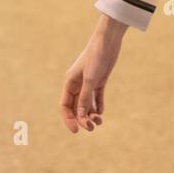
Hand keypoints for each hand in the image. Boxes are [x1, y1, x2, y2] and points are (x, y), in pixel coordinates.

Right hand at [59, 16, 126, 132]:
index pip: (65, 106)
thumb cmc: (96, 57)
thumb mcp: (90, 79)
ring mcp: (88, 83)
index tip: (76, 131)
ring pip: (86, 104)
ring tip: (99, 121)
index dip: (69, 119)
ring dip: (91, 114)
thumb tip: (81, 116)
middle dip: (82, 119)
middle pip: (76, 107)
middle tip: (91, 128)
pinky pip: (96, 98)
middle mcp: (77, 84)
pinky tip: (101, 112)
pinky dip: (98, 106)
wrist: (108, 42)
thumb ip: (85, 97)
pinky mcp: (99, 81)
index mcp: (70, 82)